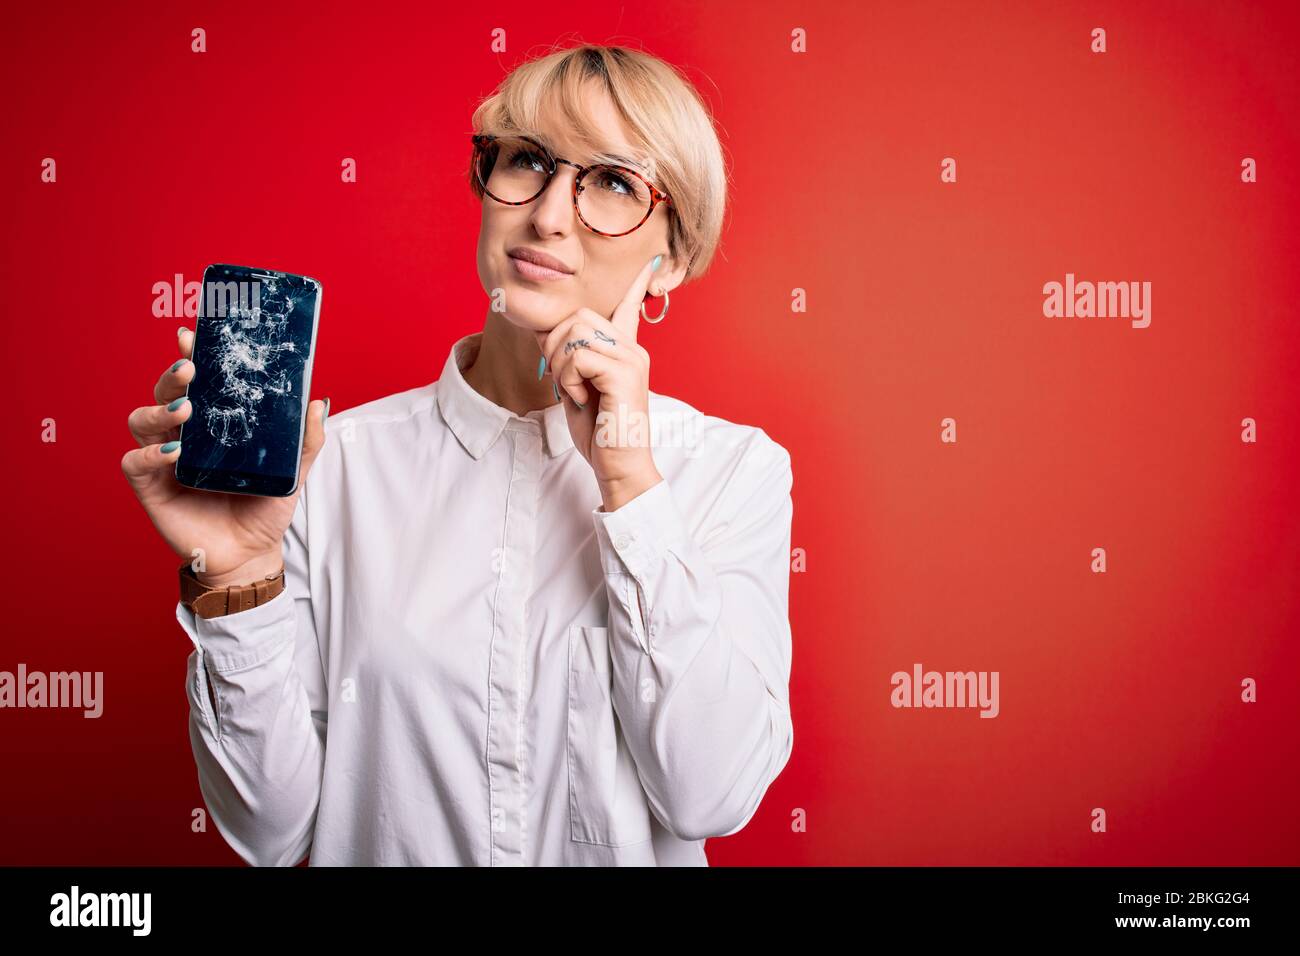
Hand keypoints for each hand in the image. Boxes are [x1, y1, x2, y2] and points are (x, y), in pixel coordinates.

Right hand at [120, 327, 328, 587]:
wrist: (251, 553)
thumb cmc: (265, 507)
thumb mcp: (292, 471)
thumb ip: (306, 440)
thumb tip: (318, 402)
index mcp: (212, 422)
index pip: (196, 381)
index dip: (189, 356)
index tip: (192, 335)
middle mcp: (183, 434)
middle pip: (164, 392)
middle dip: (173, 376)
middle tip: (190, 369)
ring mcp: (163, 459)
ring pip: (142, 420)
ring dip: (160, 409)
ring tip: (186, 409)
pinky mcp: (150, 487)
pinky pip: (136, 462)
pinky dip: (150, 454)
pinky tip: (172, 453)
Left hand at [536, 256, 663, 510]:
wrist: (619, 466)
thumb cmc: (599, 432)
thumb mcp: (577, 388)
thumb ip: (568, 358)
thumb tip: (545, 331)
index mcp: (625, 351)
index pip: (630, 308)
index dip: (636, 285)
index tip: (649, 264)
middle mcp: (633, 349)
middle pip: (578, 316)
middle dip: (554, 345)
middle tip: (562, 378)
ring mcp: (632, 359)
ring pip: (574, 333)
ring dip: (559, 364)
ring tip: (573, 391)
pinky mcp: (625, 373)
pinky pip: (578, 356)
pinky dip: (567, 378)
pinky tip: (579, 398)